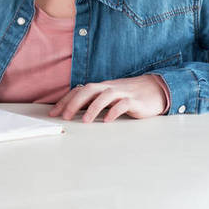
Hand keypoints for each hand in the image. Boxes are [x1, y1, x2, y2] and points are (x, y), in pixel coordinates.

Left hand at [49, 76, 168, 122]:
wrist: (154, 89)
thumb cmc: (127, 96)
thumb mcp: (108, 98)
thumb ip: (93, 102)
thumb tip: (73, 111)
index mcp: (99, 87)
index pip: (78, 91)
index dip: (65, 101)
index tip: (53, 113)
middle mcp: (108, 87)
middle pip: (87, 90)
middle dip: (74, 103)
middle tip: (65, 117)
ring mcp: (121, 92)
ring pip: (104, 95)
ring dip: (93, 108)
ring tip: (86, 121)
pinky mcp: (134, 100)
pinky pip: (123, 104)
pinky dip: (114, 111)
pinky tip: (108, 120)